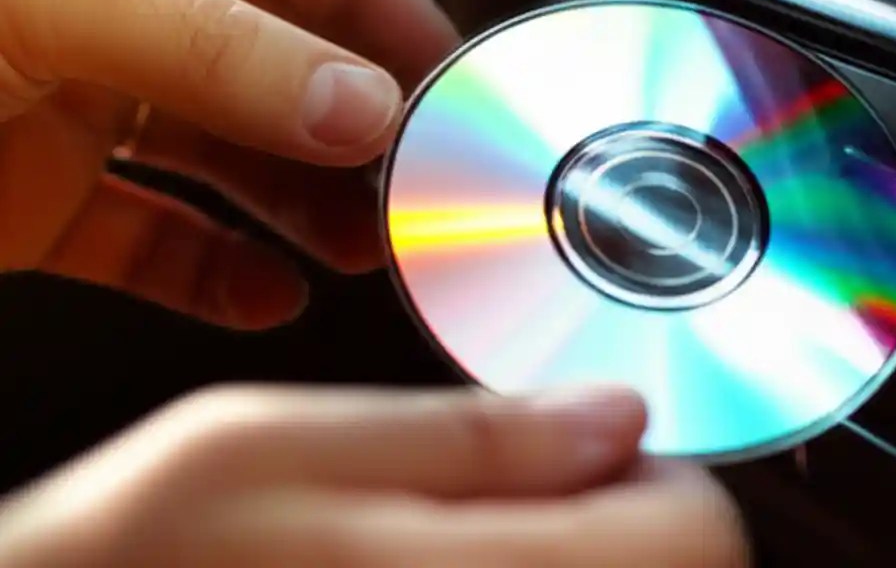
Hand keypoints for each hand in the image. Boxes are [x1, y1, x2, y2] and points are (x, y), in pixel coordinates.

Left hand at [0, 0, 457, 328]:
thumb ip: (209, 47)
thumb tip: (353, 102)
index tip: (439, 68)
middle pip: (270, 58)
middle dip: (346, 126)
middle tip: (410, 179)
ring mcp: (70, 100)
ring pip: (223, 157)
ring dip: (301, 209)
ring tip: (362, 248)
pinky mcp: (37, 199)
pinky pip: (150, 240)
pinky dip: (211, 275)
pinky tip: (265, 293)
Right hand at [0, 385, 749, 566]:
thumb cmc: (136, 561)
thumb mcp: (271, 444)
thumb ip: (462, 430)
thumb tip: (611, 407)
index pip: (695, 528)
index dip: (652, 464)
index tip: (583, 442)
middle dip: (615, 513)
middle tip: (515, 488)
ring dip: (577, 548)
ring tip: (464, 535)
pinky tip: (444, 564)